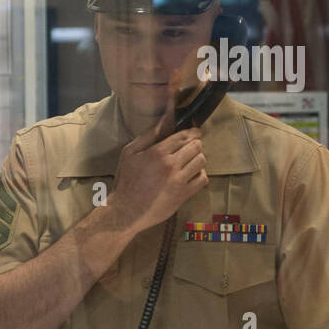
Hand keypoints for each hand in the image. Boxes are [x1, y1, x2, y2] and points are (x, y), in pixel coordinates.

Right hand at [110, 85, 207, 234]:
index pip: (184, 136)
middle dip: (196, 144)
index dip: (193, 132)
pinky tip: (192, 175)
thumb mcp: (130, 152)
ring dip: (198, 158)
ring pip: (201, 161)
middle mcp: (170, 165)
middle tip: (192, 147)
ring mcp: (178, 180)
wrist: (126, 210)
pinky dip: (200, 175)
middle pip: (196, 146)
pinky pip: (202, 179)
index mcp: (157, 152)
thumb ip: (149, 134)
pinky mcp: (183, 195)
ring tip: (191, 160)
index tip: (195, 132)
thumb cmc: (126, 180)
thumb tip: (165, 118)